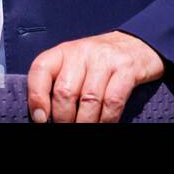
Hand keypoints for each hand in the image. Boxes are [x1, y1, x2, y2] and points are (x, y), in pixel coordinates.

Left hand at [26, 30, 164, 122]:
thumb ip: (60, 82)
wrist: (137, 44)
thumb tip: (44, 114)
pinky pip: (113, 101)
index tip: (40, 119)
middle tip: (66, 128)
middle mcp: (82, 52)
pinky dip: (106, 120)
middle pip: (65, 91)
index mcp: (64, 51)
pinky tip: (103, 125)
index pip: (40, 69)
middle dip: (64, 119)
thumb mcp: (75, 64)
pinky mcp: (127, 70)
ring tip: (84, 130)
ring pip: (89, 100)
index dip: (36, 96)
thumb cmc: (99, 62)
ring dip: (85, 123)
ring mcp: (105, 60)